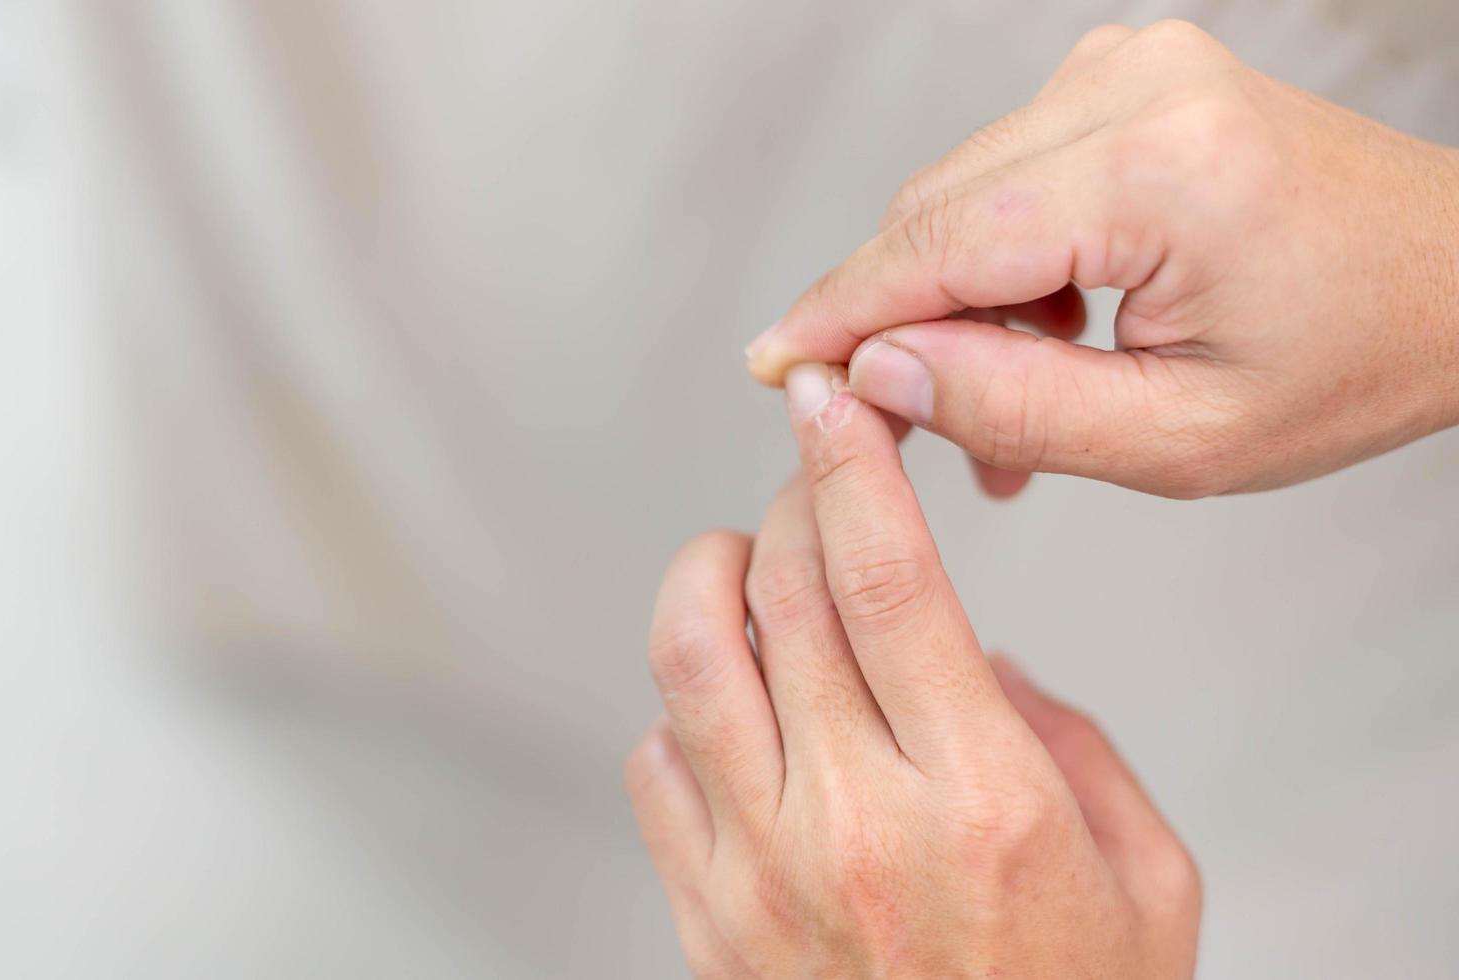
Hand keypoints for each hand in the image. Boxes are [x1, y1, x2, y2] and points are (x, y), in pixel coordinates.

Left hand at [626, 366, 1198, 976]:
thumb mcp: (1143, 876)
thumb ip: (1069, 742)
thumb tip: (971, 655)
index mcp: (980, 795)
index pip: (887, 579)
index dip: (850, 467)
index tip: (832, 402)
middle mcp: (855, 819)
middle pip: (777, 592)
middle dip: (787, 502)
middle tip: (809, 482)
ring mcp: (759, 868)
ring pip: (687, 658)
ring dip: (705, 579)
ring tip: (740, 566)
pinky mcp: (702, 915)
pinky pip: (653, 762)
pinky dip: (683, 709)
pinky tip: (733, 714)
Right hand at [745, 20, 1458, 497]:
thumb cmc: (1356, 360)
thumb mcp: (1182, 439)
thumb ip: (1012, 408)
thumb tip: (873, 373)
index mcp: (1161, 169)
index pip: (939, 244)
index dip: (839, 314)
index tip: (772, 368)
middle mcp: (1138, 86)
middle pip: (935, 209)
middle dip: (901, 325)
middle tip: (908, 427)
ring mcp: (1132, 68)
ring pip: (962, 194)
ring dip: (955, 303)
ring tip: (1002, 409)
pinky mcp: (1128, 78)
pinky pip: (1007, 172)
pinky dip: (1000, 261)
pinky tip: (1043, 335)